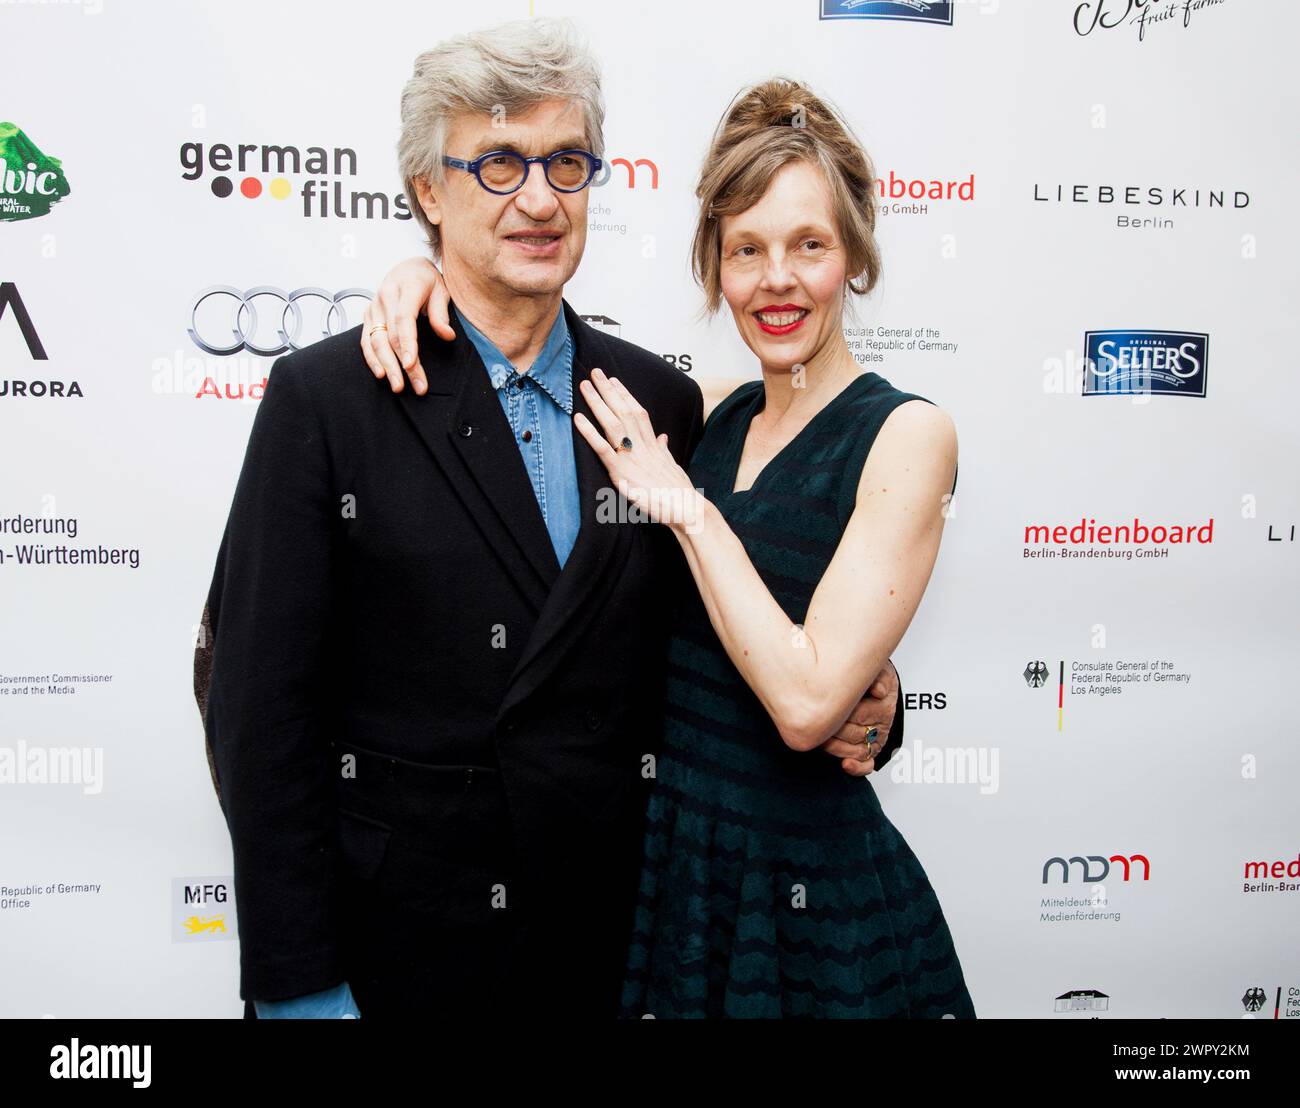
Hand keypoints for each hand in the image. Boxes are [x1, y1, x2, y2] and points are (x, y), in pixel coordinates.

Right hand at [361, 256, 453, 394]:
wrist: (408, 267)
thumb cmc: (427, 280)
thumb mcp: (442, 290)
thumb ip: (441, 313)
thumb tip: (447, 335)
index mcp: (407, 286)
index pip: (404, 319)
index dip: (407, 343)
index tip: (411, 364)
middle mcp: (386, 296)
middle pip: (391, 335)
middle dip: (401, 364)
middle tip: (415, 386)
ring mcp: (374, 306)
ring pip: (376, 340)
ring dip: (386, 366)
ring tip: (398, 386)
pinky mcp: (368, 315)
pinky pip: (366, 340)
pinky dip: (372, 358)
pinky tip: (381, 373)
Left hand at [574, 368, 704, 530]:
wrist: (688, 510)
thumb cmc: (681, 494)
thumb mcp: (673, 467)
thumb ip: (664, 451)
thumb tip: (663, 438)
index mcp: (654, 445)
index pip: (638, 413)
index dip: (625, 395)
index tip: (615, 381)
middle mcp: (643, 446)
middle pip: (624, 411)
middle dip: (609, 390)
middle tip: (595, 373)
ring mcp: (633, 458)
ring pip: (613, 423)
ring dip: (598, 402)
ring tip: (585, 386)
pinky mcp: (623, 473)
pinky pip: (603, 448)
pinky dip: (589, 432)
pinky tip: (578, 419)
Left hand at [818, 659, 898, 777]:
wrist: (870, 681)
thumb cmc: (870, 675)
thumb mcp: (876, 668)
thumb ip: (877, 674)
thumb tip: (878, 690)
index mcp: (883, 701)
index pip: (861, 714)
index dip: (840, 714)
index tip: (824, 711)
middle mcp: (881, 721)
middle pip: (855, 733)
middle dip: (833, 730)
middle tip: (815, 724)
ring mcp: (876, 736)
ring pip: (858, 750)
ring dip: (838, 748)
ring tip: (821, 740)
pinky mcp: (872, 749)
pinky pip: (868, 764)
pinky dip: (857, 767)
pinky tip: (845, 764)